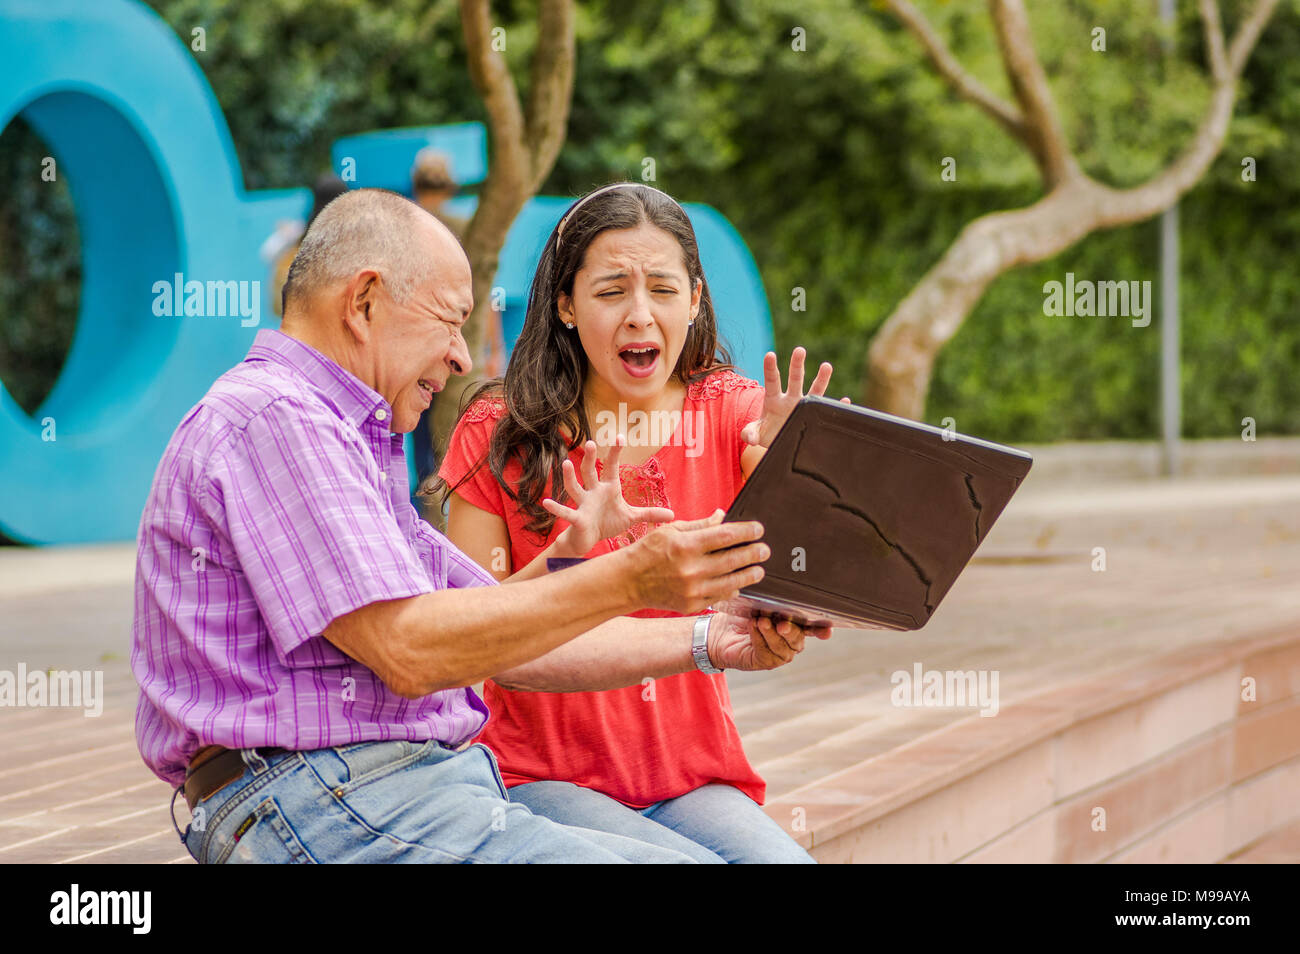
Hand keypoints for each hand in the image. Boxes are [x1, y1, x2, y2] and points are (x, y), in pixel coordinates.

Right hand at [543, 435, 674, 556]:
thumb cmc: (608, 523)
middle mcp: (593, 492)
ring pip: (575, 487)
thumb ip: (650, 513)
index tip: (619, 436)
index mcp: (608, 488)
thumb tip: (673, 515)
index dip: (615, 452)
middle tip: (592, 442)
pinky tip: (546, 502)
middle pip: (590, 471)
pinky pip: (566, 512)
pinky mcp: (577, 518)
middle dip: (590, 458)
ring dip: (570, 477)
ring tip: (565, 463)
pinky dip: (556, 508)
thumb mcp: (631, 517)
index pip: (612, 466)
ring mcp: (583, 504)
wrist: (590, 540)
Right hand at [627, 510, 769, 614]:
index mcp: (686, 545)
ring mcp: (692, 589)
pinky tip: (739, 584)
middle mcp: (691, 569)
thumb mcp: (671, 530)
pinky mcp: (691, 604)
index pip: (725, 536)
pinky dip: (731, 590)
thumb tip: (723, 516)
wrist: (628, 581)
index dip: (746, 531)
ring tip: (759, 570)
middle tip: (765, 550)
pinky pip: (719, 596)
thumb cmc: (649, 551)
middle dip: (753, 554)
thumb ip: (699, 525)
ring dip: (749, 575)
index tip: (758, 529)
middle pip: (733, 560)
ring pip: (731, 581)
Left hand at [706, 611, 831, 671]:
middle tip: (782, 622)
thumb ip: (775, 599)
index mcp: (796, 625)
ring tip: (762, 621)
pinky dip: (760, 639)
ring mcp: (779, 654)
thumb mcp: (760, 602)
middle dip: (791, 630)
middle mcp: (791, 641)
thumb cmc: (742, 613)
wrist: (718, 629)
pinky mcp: (765, 662)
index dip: (822, 630)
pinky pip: (767, 653)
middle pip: (799, 638)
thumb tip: (784, 587)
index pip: (814, 628)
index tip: (826, 630)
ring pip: (784, 647)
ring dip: (772, 634)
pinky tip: (753, 627)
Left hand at [740, 347, 849, 448]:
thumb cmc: (766, 434)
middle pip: (794, 379)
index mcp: (773, 400)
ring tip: (826, 366)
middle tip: (799, 349)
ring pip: (814, 391)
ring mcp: (803, 407)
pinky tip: (845, 401)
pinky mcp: (813, 417)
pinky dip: (836, 406)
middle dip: (797, 365)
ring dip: (821, 379)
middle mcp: (790, 399)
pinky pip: (826, 410)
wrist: (779, 443)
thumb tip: (750, 437)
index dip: (770, 368)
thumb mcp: (755, 434)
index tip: (770, 354)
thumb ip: (751, 433)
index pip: (772, 381)